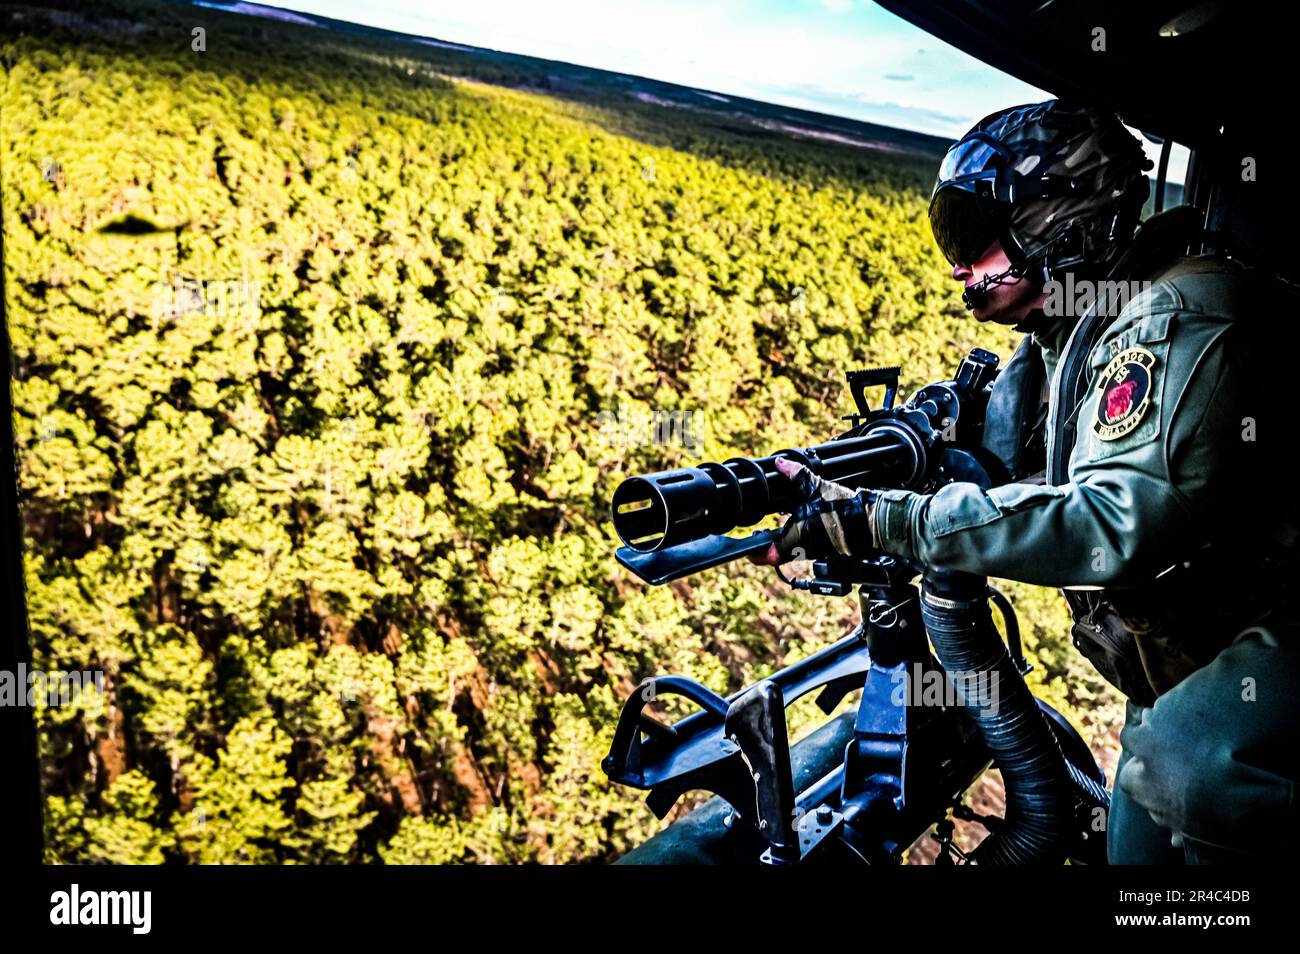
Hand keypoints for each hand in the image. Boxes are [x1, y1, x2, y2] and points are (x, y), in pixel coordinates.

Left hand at [747, 457, 872, 565]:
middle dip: (769, 542)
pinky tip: (804, 522)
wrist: (872, 521)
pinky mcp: (829, 549)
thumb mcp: (815, 487)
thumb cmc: (844, 510)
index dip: (755, 552)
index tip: (749, 544)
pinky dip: (801, 537)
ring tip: (781, 523)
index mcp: (796, 539)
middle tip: (762, 531)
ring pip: (794, 550)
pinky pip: (808, 547)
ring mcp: (817, 551)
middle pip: (778, 553)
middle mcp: (805, 550)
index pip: (767, 556)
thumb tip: (781, 463)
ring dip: (785, 539)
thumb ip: (795, 474)